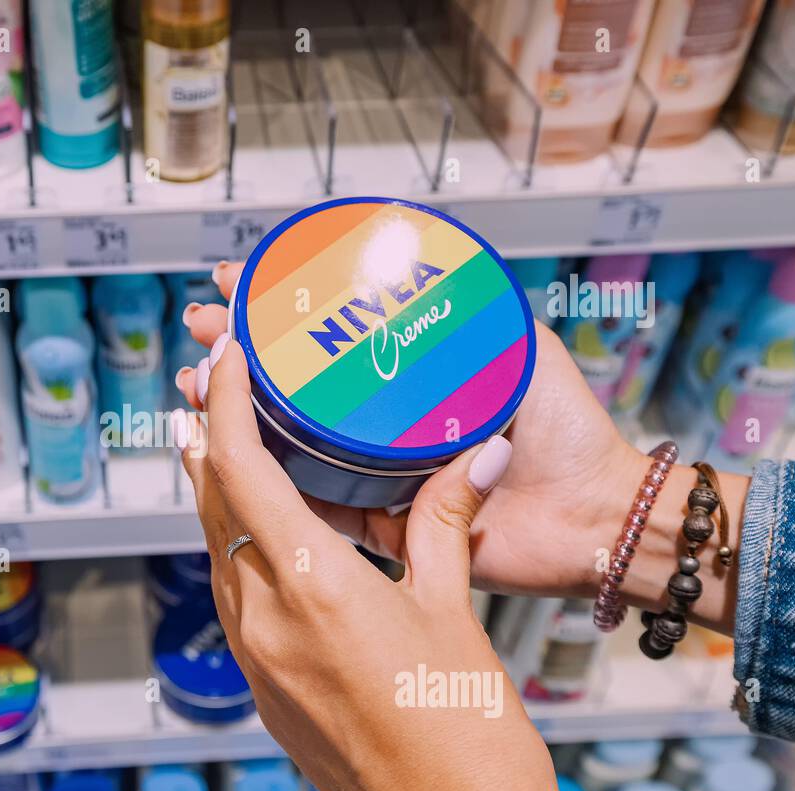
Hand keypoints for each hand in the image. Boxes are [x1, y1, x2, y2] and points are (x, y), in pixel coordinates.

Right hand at [175, 263, 647, 600]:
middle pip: (297, 390)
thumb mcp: (524, 352)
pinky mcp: (384, 530)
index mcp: (413, 385)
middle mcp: (388, 429)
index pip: (333, 339)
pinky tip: (231, 455)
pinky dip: (274, 486)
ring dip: (238, 416)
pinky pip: (319, 508)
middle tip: (200, 331)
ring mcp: (380, 479)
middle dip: (240, 358)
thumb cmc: (570, 436)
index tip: (236, 281)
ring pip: (292, 447)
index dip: (281, 310)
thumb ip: (483, 312)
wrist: (595, 520)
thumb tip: (433, 256)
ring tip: (198, 385)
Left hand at [176, 318, 582, 790]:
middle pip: (211, 506)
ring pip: (215, 553)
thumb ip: (444, 525)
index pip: (237, 468)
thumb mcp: (455, 613)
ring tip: (229, 445)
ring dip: (216, 495)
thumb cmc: (469, 735)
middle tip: (217, 386)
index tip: (226, 359)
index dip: (222, 402)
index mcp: (313, 589)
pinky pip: (232, 600)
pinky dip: (237, 551)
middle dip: (208, 438)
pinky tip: (263, 536)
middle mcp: (265, 623)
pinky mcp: (263, 693)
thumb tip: (468, 456)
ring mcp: (255, 662)